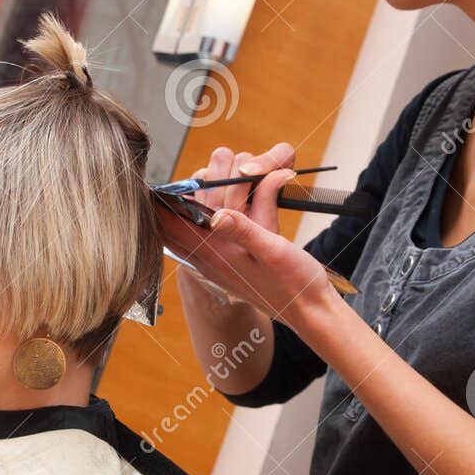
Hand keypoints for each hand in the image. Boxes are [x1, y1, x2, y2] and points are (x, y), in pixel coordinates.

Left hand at [159, 142, 337, 320]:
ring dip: (207, 194)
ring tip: (231, 173)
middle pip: (180, 217)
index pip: (171, 227)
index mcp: (215, 255)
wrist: (310, 311)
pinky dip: (216, 209)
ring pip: (195, 219)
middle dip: (193, 187)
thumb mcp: (274, 251)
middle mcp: (209, 257)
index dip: (163, 201)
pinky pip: (211, 228)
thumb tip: (215, 215)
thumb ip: (244, 231)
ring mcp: (218, 258)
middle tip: (218, 164)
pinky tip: (232, 197)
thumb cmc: (295, 284)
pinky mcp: (229, 257)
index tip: (166, 179)